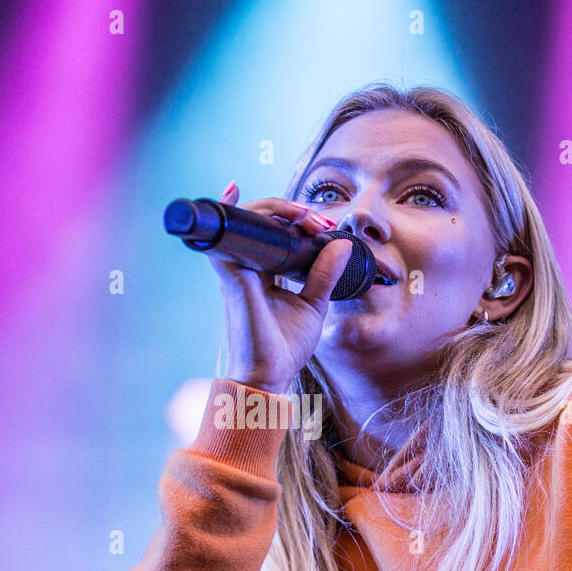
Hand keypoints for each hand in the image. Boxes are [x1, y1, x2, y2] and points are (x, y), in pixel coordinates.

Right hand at [207, 182, 352, 393]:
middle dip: (289, 210)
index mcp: (262, 274)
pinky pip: (228, 236)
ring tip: (303, 215)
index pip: (270, 233)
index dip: (291, 218)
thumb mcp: (313, 305)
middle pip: (258, 221)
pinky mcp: (233, 277)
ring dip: (273, 208)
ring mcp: (236, 271)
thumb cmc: (284, 347)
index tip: (320, 222)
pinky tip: (239, 193)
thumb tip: (343, 245)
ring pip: (243, 220)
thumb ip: (325, 274)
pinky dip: (236, 213)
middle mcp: (246, 268)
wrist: (268, 376)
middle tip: (318, 221)